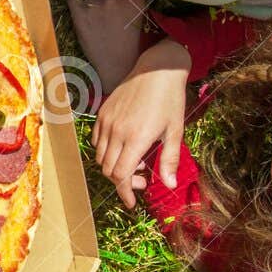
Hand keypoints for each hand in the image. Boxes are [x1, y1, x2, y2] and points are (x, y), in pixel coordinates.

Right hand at [93, 48, 189, 207]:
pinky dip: (106, 151)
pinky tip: (123, 147)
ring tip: (135, 162)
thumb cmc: (170, 99)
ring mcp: (107, 122)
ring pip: (101, 157)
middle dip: (123, 182)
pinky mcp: (102, 114)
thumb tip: (169, 185)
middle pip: (109, 170)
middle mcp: (117, 132)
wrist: (158, 69)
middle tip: (143, 179)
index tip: (131, 202)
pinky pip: (96, 141)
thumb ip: (170, 160)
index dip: (125, 193)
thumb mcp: (175, 131)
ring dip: (114, 167)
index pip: (121, 176)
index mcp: (136, 139)